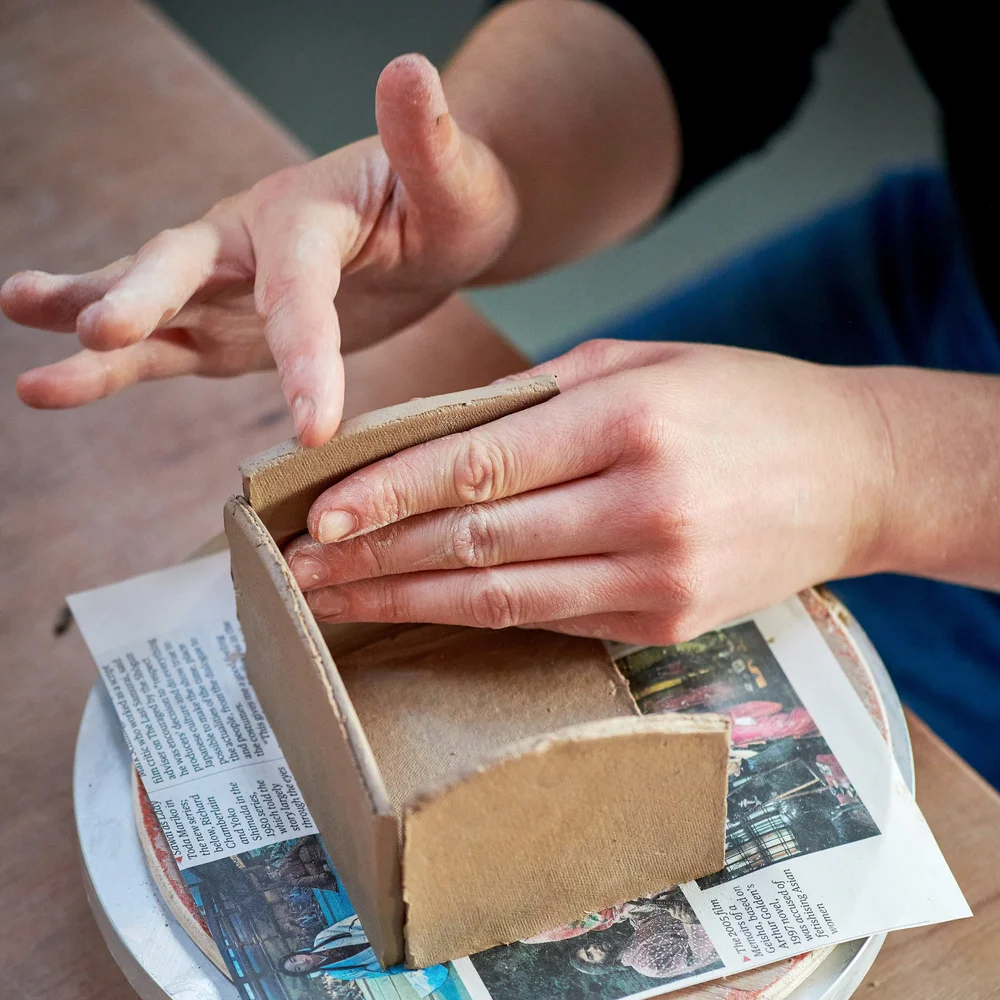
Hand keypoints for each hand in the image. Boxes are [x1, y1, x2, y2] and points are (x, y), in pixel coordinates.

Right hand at [2, 55, 517, 444]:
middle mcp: (251, 239)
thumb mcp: (451, 176)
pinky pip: (170, 347)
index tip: (314, 421)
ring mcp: (230, 283)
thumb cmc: (450, 200)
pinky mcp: (229, 326)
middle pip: (183, 264)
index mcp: (306, 211)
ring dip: (91, 319)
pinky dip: (122, 363)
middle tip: (97, 329)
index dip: (303, 351)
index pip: (296, 284)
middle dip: (143, 297)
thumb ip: (426, 139)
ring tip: (25, 347)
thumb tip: (411, 69)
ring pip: (152, 304)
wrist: (435, 222)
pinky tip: (59, 375)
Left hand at [284, 339, 888, 643]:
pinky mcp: (664, 624)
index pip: (478, 464)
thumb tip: (429, 437)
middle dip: (374, 557)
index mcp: (629, 418)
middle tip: (299, 569)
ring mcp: (656, 578)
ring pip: (501, 597)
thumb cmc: (743, 401)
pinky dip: (475, 616)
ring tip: (338, 602)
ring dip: (407, 600)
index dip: (387, 492)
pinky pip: (548, 621)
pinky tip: (423, 611)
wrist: (856, 474)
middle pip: (475, 539)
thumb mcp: (642, 363)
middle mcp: (641, 504)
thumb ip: (534, 398)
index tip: (317, 513)